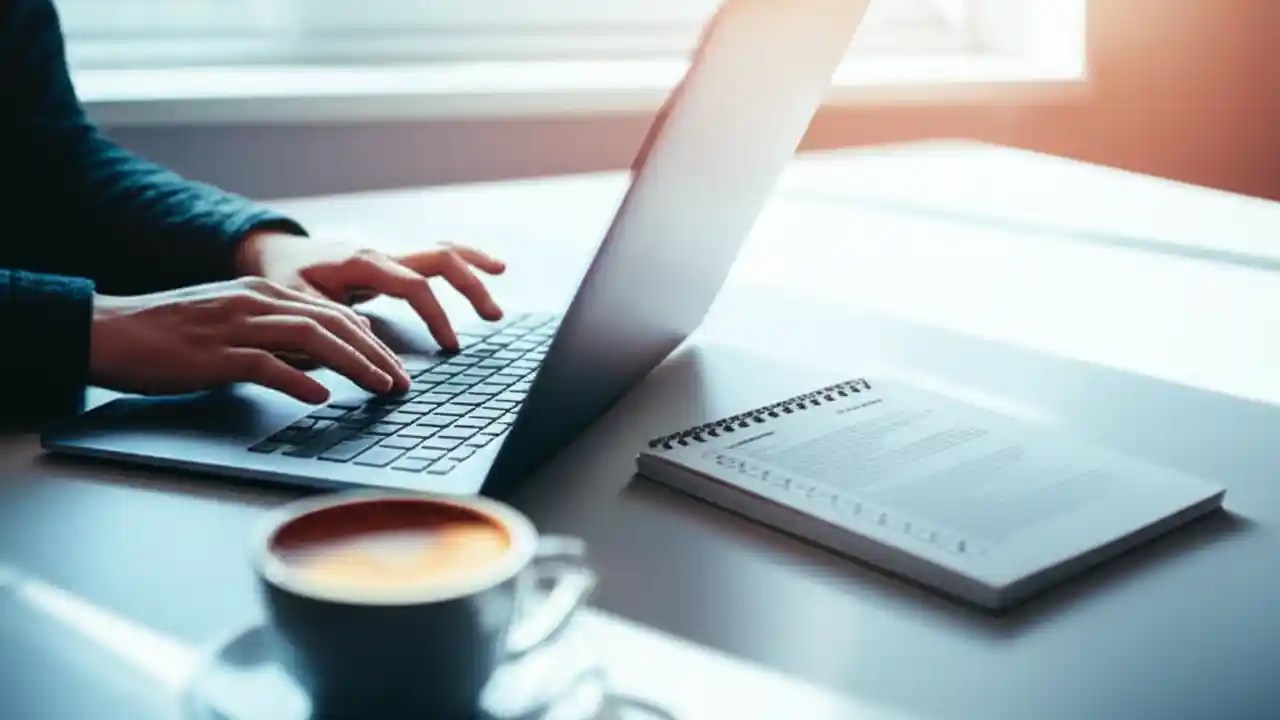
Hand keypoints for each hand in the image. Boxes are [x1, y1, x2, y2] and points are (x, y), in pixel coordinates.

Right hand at [90, 278, 411, 403]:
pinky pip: (265, 364)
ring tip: (381, 387)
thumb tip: (322, 361)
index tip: (396, 366)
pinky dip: (298, 379)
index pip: (333, 312)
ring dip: (354, 364)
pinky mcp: (214, 354)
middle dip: (377, 353)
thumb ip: (277, 335)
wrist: (112, 331)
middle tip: (404, 382)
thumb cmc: (173, 335)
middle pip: (334, 323)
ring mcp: (236, 325)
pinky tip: (321, 396)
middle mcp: (257, 302)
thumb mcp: (234, 324)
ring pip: (312, 338)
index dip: (372, 340)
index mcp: (264, 292)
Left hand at [234, 232, 505, 350]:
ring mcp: (390, 253)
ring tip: (501, 278)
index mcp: (362, 262)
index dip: (437, 316)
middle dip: (471, 285)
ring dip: (474, 265)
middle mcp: (382, 252)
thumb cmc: (285, 279)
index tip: (450, 346)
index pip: (414, 286)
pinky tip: (483, 270)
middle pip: (440, 259)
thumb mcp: (298, 302)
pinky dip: (461, 261)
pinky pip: (434, 255)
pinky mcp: (392, 261)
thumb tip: (367, 334)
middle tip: (493, 315)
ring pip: (442, 250)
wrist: (275, 254)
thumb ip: (331, 318)